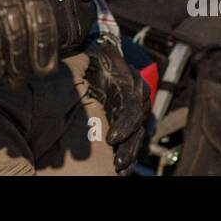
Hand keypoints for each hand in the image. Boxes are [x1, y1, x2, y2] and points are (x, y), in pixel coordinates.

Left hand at [85, 39, 150, 173]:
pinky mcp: (132, 118)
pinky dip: (129, 152)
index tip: (111, 139)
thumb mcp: (94, 52)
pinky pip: (135, 137)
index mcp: (130, 81)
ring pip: (138, 133)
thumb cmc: (96, 55)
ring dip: (130, 152)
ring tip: (120, 168)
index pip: (132, 105)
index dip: (125, 123)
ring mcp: (136, 107)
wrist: (103, 55)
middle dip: (128, 144)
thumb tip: (82, 56)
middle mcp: (137, 95)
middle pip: (137, 124)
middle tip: (117, 163)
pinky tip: (122, 168)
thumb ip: (87, 56)